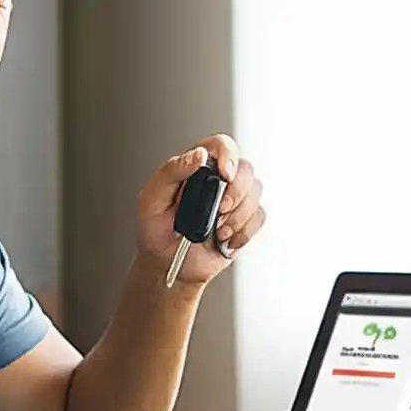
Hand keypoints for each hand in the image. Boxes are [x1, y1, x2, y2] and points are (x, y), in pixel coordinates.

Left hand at [137, 134, 265, 285]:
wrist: (167, 264)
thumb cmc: (156, 230)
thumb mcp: (151, 199)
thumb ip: (171, 172)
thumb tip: (198, 155)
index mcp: (196, 167)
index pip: (221, 145)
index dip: (229, 155)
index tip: (225, 175)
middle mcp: (218, 180)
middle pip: (246, 168)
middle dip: (236, 193)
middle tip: (219, 212)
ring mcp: (234, 199)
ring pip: (256, 192)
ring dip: (238, 216)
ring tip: (217, 231)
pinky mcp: (244, 221)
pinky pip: (259, 217)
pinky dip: (244, 232)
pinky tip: (225, 240)